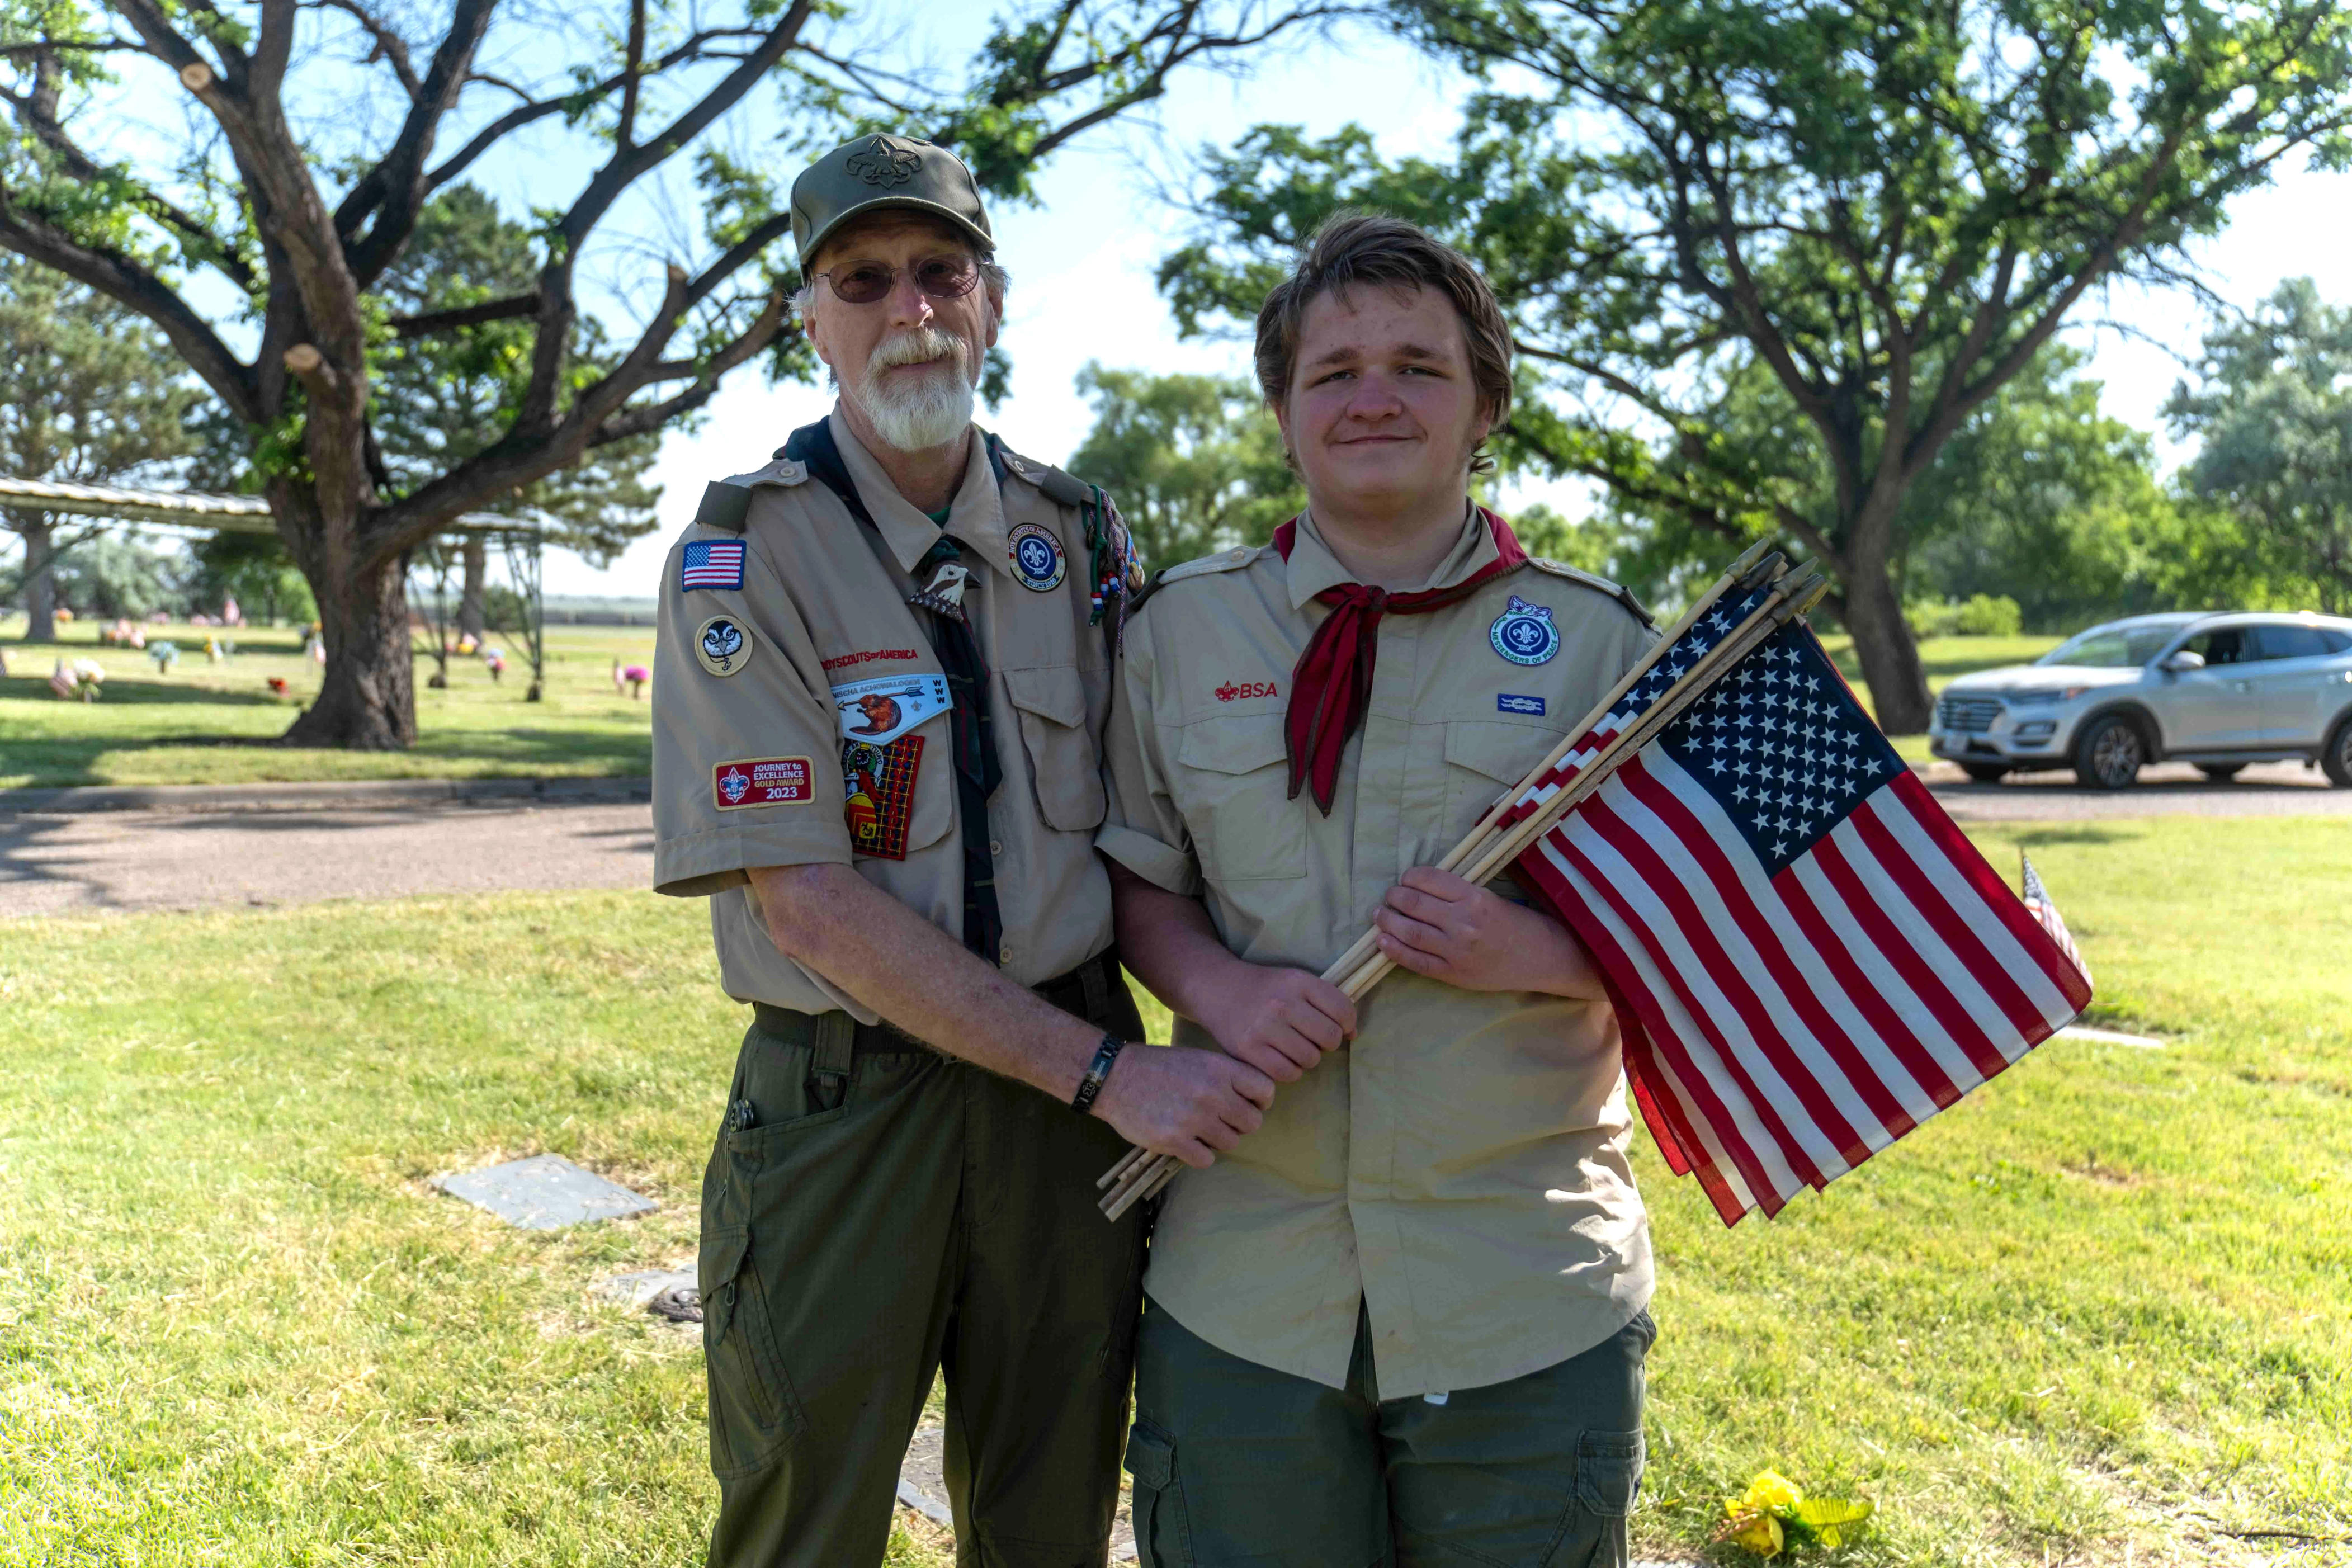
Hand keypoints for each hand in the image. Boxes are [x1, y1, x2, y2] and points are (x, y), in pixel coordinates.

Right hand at [1089, 1044, 1277, 1168]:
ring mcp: (1194, 1118)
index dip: (1260, 1101)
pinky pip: (1206, 1160)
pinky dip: (1198, 1154)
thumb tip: (1255, 1101)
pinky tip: (1186, 1141)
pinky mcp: (1175, 1141)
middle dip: (1238, 1123)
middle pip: (1252, 1122)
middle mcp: (1212, 1093)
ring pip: (1231, 1143)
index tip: (1248, 1104)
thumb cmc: (1160, 1067)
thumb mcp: (1199, 1058)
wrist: (1116, 1076)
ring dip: (1217, 1140)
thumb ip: (1228, 1076)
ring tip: (1198, 1129)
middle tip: (1220, 1119)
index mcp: (1220, 1068)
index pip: (1265, 1090)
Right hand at [1193, 964, 1356, 1084]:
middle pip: (1330, 1038)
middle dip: (1327, 1043)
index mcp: (1298, 981)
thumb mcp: (1296, 982)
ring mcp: (1264, 1027)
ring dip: (1308, 1058)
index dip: (1348, 1024)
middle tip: (1312, 1038)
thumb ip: (1327, 1003)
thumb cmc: (1265, 989)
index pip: (1343, 1010)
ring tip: (1294, 1047)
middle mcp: (1282, 1003)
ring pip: (1311, 1059)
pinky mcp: (1248, 1049)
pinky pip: (1288, 1073)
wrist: (1218, 989)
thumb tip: (1354, 1034)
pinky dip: (1290, 1071)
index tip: (1340, 1027)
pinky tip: (1282, 1059)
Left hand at [1373, 867, 1603, 998]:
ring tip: (1380, 916)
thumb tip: (1417, 887)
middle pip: (1413, 903)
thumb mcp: (1490, 897)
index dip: (1409, 877)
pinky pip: (1415, 961)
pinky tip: (1382, 942)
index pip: (1427, 879)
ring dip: (1388, 921)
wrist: (1541, 958)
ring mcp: (1456, 950)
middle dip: (1394, 897)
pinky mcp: (1453, 973)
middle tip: (1389, 897)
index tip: (1405, 879)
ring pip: (1408, 931)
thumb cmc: (1517, 923)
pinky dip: (1394, 950)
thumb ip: (1456, 893)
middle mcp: (1463, 922)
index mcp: (1474, 897)